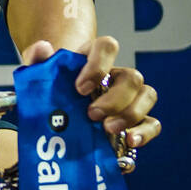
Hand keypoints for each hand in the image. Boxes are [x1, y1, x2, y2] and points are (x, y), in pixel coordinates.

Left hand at [21, 36, 160, 148]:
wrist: (59, 110)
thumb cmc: (53, 87)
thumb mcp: (40, 73)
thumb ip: (37, 59)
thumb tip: (43, 48)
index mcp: (94, 59)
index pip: (107, 46)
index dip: (98, 65)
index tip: (80, 88)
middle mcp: (117, 75)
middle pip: (132, 77)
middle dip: (115, 98)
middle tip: (92, 115)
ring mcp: (130, 98)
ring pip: (147, 96)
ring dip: (131, 114)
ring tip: (109, 130)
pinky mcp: (136, 121)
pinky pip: (152, 124)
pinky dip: (145, 133)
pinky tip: (130, 143)